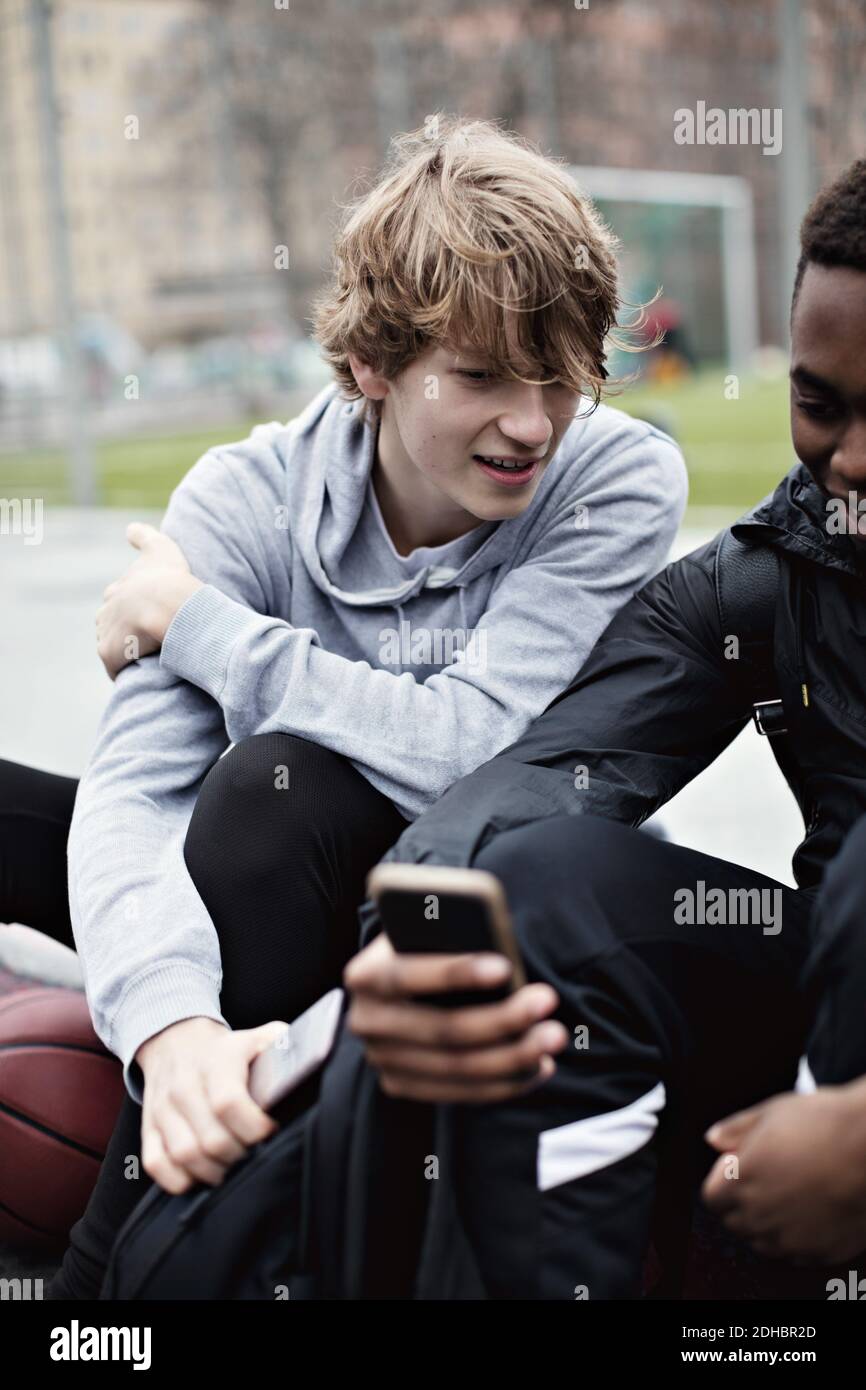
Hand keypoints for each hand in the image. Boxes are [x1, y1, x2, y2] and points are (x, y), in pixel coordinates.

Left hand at [96, 521, 203, 680]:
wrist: (168, 603)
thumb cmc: (170, 577)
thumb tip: (130, 528)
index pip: (117, 602)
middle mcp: (106, 609)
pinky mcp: (109, 652)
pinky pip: (115, 666)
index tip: (149, 615)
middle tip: (149, 638)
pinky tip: (142, 671)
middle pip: (110, 624)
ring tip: (148, 657)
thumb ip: (145, 537)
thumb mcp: (161, 549)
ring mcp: (106, 632)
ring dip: (125, 652)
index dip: (133, 610)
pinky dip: (125, 670)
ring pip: (112, 645)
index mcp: (117, 590)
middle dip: (124, 631)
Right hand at [134, 1016, 286, 1193]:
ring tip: (234, 1168)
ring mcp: (162, 1108)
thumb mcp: (261, 1037)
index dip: (254, 1127)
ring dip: (215, 1173)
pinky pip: (157, 1165)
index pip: (229, 1103)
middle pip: (210, 1140)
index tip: (271, 1132)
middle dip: (240, 1157)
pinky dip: (180, 1180)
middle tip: (255, 1155)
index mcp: (217, 1061)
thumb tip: (320, 1056)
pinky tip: (202, 1174)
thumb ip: (289, 1048)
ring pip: (185, 1156)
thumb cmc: (229, 1048)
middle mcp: (185, 1085)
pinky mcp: (148, 1127)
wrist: (175, 1040)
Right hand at [343, 931, 568, 1103]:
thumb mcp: (424, 931)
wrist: (397, 984)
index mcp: (364, 974)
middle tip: (547, 1000)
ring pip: (457, 1067)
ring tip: (554, 1036)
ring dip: (514, 1056)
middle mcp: (365, 1022)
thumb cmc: (424, 946)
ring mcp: (383, 1060)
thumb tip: (497, 945)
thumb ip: (447, 936)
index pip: (405, 975)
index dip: (453, 972)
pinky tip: (541, 1066)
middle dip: (501, 1018)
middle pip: (441, 1029)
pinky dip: (506, 1082)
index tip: (504, 966)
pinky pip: (461, 1093)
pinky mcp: (403, 1085)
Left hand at [701, 1084, 865, 1262]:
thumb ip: (736, 1129)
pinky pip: (796, 1253)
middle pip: (734, 1222)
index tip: (738, 1165)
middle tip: (764, 1177)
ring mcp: (792, 1238)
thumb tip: (714, 1138)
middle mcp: (762, 1215)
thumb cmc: (826, 1123)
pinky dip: (797, 1237)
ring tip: (789, 1193)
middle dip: (740, 1201)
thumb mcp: (772, 1112)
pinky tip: (811, 1211)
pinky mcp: (821, 1251)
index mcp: (742, 1181)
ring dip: (766, 1223)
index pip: (712, 1197)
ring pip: (763, 1242)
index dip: (722, 1179)